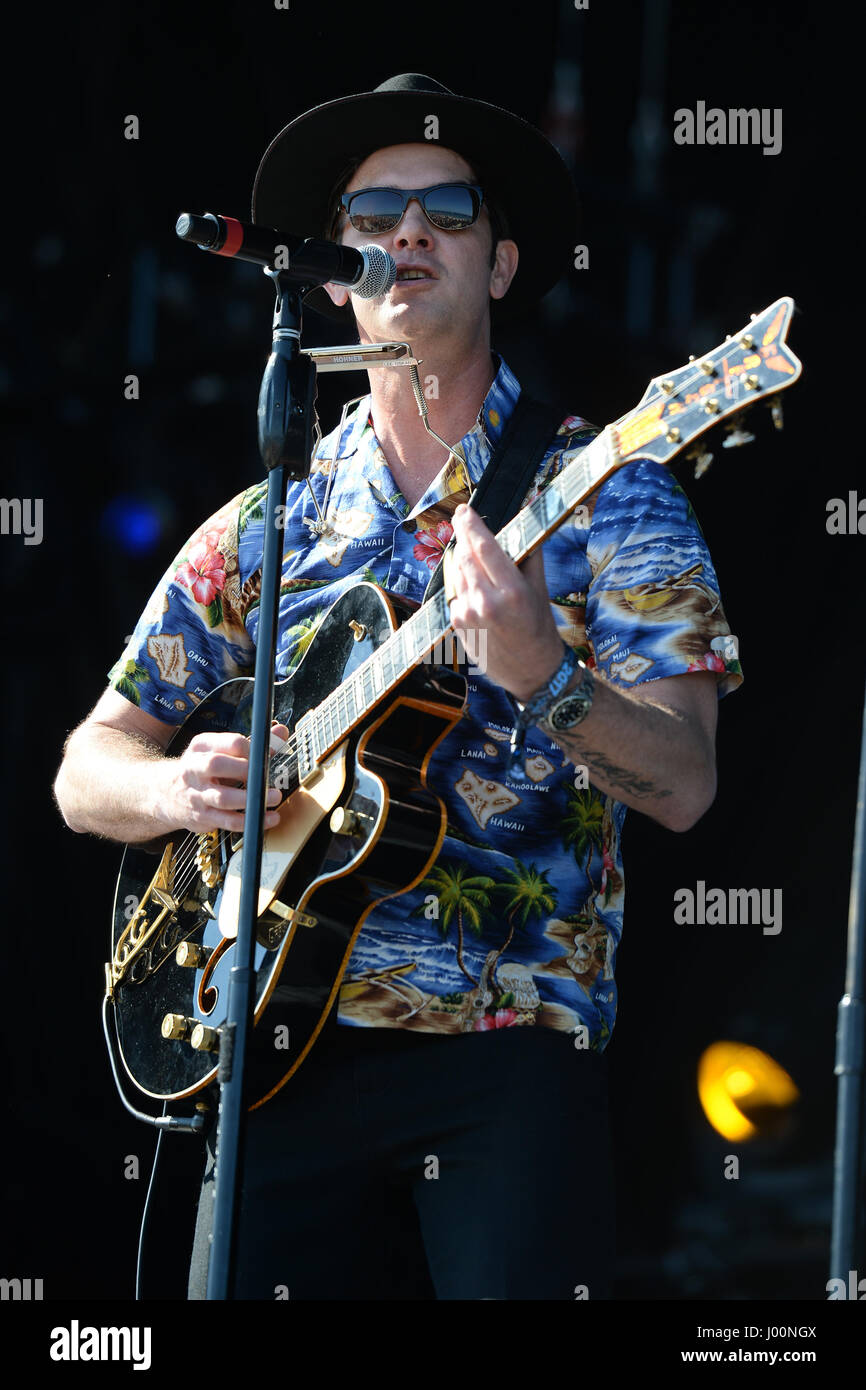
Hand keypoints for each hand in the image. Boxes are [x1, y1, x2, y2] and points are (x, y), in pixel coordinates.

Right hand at [161, 724, 289, 833]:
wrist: (165, 794)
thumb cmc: (202, 769)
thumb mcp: (219, 751)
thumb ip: (253, 743)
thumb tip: (280, 732)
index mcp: (202, 747)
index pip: (229, 742)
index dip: (252, 750)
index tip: (265, 757)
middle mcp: (195, 769)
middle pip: (217, 765)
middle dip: (246, 771)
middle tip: (266, 776)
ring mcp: (197, 794)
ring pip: (223, 797)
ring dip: (251, 799)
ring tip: (273, 797)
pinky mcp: (202, 817)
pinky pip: (227, 821)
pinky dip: (249, 821)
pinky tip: (266, 818)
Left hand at [445, 504, 563, 700]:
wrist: (532, 670)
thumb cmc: (539, 627)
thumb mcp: (540, 589)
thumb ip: (528, 555)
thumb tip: (523, 524)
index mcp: (512, 591)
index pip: (484, 547)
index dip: (471, 525)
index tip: (464, 510)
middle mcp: (487, 603)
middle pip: (464, 557)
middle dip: (464, 539)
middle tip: (465, 525)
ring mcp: (469, 616)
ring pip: (456, 574)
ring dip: (463, 562)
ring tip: (478, 564)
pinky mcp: (457, 625)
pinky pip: (455, 594)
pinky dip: (462, 586)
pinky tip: (478, 594)